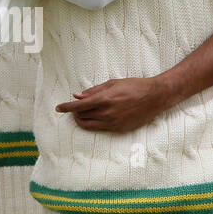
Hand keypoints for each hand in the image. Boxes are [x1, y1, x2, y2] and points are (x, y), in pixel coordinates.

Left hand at [55, 77, 171, 132]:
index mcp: (104, 99)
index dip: (66, 107)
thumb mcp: (112, 84)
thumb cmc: (134, 86)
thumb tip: (77, 95)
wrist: (154, 97)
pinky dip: (94, 123)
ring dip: (82, 119)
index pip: (78, 106)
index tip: (58, 108)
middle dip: (75, 112)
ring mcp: (113, 123)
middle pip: (81, 116)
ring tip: (82, 113)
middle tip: (75, 107)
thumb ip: (93, 91)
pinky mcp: (119, 129)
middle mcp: (107, 113)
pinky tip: (96, 116)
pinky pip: (100, 128)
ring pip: (89, 124)